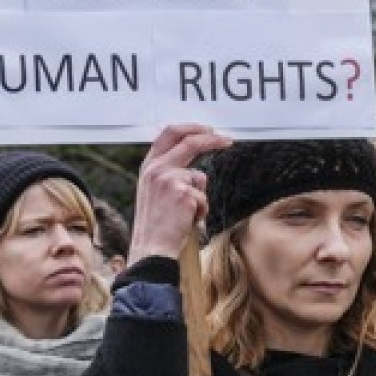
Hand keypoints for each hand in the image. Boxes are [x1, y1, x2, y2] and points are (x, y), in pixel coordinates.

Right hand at [128, 124, 231, 261]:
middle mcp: (156, 169)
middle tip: (227, 140)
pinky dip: (200, 211)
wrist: (151, 248)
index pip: (169, 134)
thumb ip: (167, 174)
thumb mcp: (153, 192)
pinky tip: (186, 221)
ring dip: (199, 196)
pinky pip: (203, 197)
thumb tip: (194, 169)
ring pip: (199, 177)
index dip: (190, 128)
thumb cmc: (154, 225)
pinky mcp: (183, 193)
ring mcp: (169, 179)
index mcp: (147, 167)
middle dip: (211, 138)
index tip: (206, 130)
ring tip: (184, 214)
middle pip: (189, 142)